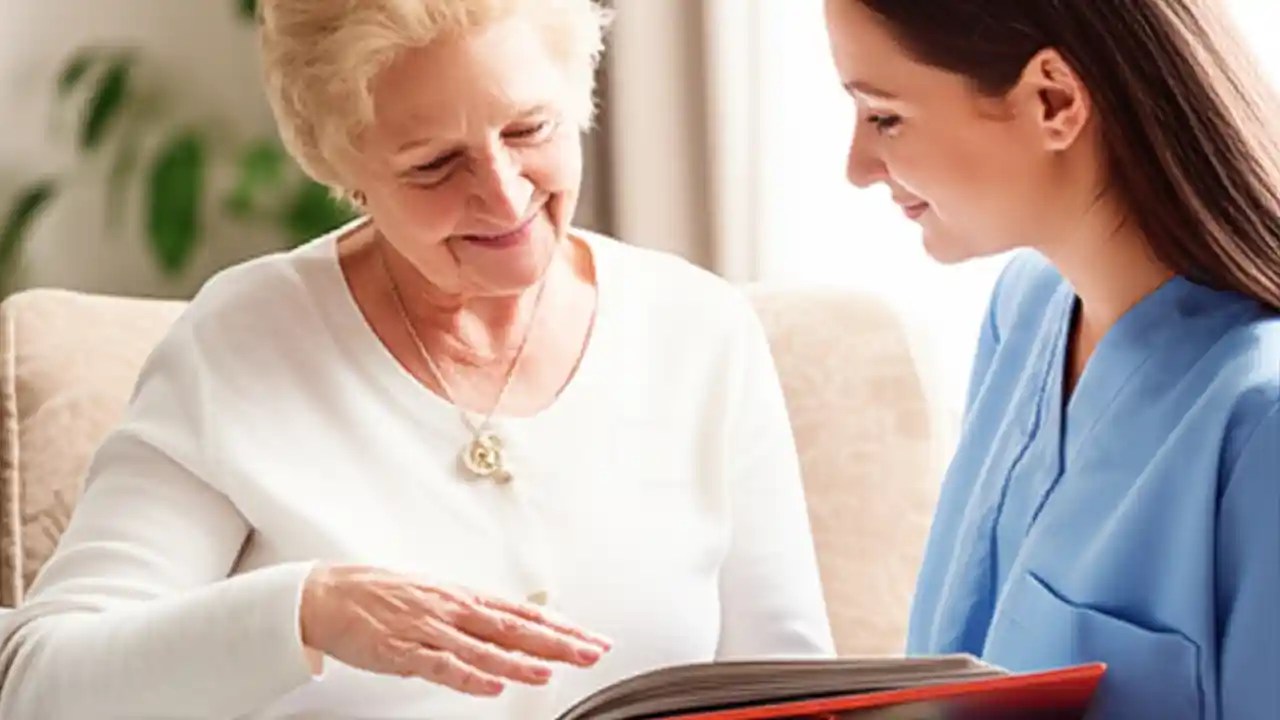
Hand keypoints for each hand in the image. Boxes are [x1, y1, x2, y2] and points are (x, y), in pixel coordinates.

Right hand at [298, 565, 611, 695]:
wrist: (329, 594)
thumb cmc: (379, 594)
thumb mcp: (436, 598)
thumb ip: (471, 616)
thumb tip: (507, 628)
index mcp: (464, 597)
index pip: (524, 613)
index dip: (561, 627)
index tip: (591, 638)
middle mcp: (454, 610)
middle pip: (515, 628)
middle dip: (558, 642)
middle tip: (591, 652)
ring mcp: (430, 629)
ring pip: (484, 648)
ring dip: (520, 662)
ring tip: (550, 671)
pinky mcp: (404, 650)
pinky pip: (442, 665)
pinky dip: (469, 676)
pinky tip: (491, 686)